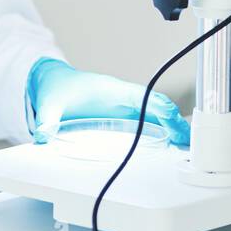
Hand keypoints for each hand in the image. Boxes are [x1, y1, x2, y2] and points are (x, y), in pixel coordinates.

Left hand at [26, 57, 190, 146]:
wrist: (53, 83)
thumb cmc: (58, 88)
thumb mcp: (50, 103)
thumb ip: (47, 119)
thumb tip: (42, 135)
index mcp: (113, 90)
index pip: (145, 98)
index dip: (162, 110)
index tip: (174, 124)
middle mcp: (123, 98)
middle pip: (157, 107)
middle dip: (175, 122)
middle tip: (188, 142)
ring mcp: (125, 107)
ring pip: (156, 115)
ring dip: (172, 128)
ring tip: (186, 147)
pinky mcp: (122, 116)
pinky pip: (147, 122)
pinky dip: (162, 131)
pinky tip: (170, 144)